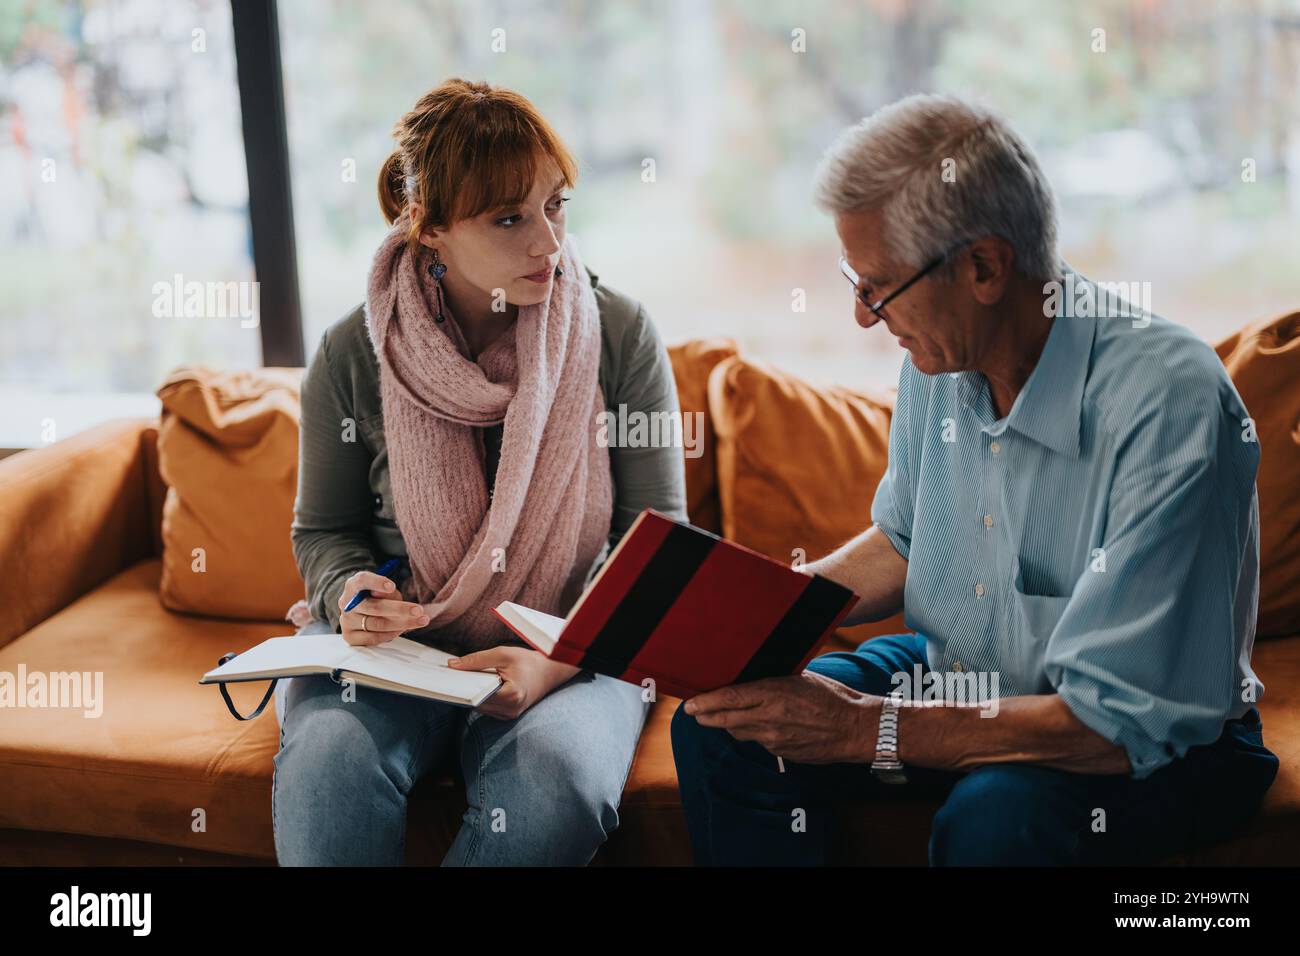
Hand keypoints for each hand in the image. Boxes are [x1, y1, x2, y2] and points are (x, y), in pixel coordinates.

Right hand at [337, 570, 428, 646]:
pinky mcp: (349, 637)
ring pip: (377, 624)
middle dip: (400, 609)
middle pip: (374, 606)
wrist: (361, 613)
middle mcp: (347, 603)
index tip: (392, 586)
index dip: (377, 583)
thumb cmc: (377, 597)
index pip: (362, 581)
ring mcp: (346, 621)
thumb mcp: (384, 590)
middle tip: (419, 610)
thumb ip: (388, 592)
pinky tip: (403, 629)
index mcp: (353, 585)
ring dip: (402, 623)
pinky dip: (390, 634)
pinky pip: (373, 638)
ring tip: (420, 620)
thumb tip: (386, 593)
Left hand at [449, 646, 579, 719]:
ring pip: (480, 707)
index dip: (461, 687)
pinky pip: (487, 708)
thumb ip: (476, 660)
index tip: (446, 679)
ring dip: (472, 694)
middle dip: (465, 689)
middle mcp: (510, 710)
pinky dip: (481, 697)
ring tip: (464, 679)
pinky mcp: (508, 715)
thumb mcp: (503, 654)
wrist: (552, 671)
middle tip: (451, 676)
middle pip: (476, 702)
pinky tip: (477, 685)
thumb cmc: (530, 661)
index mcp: (511, 695)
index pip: (476, 695)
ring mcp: (509, 715)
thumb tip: (452, 665)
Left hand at [683, 671, 879, 763]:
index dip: (705, 701)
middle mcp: (769, 718)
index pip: (728, 698)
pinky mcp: (782, 753)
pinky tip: (755, 725)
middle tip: (693, 712)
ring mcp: (774, 739)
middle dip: (705, 716)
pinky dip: (752, 733)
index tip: (689, 703)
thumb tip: (752, 676)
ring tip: (717, 717)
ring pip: (739, 733)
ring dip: (726, 725)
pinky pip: (759, 742)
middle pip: (725, 720)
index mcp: (772, 693)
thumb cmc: (832, 697)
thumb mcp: (801, 677)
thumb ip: (774, 679)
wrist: (856, 728)